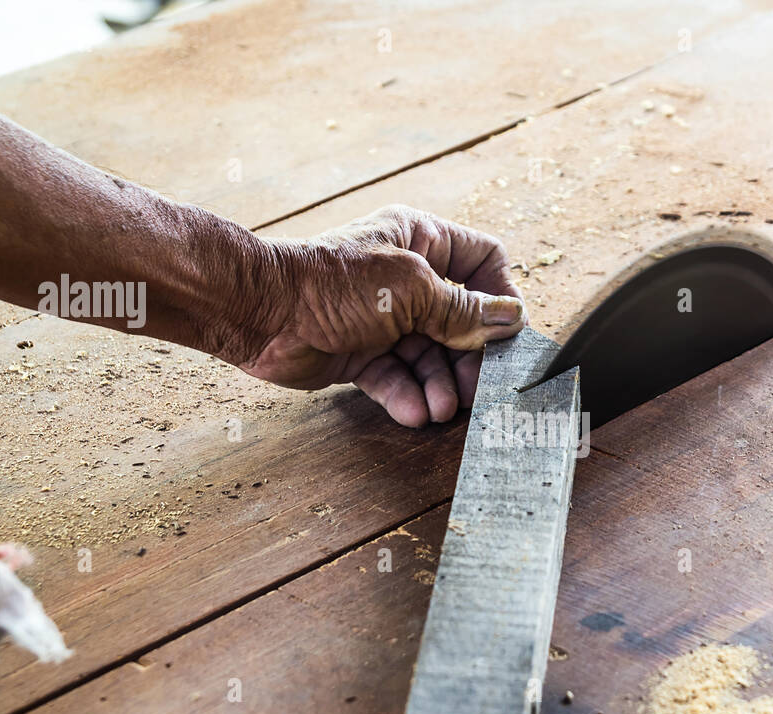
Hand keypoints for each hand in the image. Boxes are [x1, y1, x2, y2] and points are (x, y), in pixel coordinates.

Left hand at [238, 205, 525, 426]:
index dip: (501, 296)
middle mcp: (408, 277)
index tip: (509, 334)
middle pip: (461, 320)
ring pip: (430, 355)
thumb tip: (509, 318)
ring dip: (439, 384)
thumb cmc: (333, 284)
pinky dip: (406, 395)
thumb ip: (463, 310)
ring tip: (441, 407)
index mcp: (422, 241)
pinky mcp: (362, 352)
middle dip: (470, 357)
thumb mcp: (413, 291)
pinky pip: (396, 376)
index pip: (483, 260)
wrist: (263, 313)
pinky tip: (414, 412)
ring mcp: (384, 317)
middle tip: (477, 389)